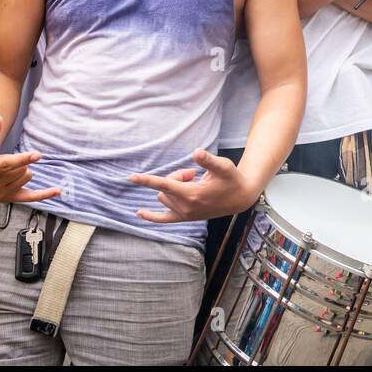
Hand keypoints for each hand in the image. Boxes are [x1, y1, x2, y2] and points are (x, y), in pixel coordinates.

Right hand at [0, 114, 61, 202]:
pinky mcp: (8, 199)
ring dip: (22, 168)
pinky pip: (29, 198)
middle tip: (4, 158)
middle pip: (20, 170)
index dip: (23, 159)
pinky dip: (43, 195)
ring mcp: (0, 195)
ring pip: (26, 177)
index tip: (37, 154)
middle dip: (19, 160)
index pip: (7, 165)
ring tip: (6, 167)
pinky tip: (57, 191)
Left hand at [131, 149, 260, 222]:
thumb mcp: (223, 166)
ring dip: (173, 188)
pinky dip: (151, 216)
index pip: (165, 184)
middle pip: (165, 187)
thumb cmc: (231, 179)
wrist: (240, 198)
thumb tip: (196, 152)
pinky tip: (139, 213)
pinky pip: (163, 219)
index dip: (147, 180)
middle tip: (193, 173)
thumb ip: (208, 160)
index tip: (131, 177)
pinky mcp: (186, 218)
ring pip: (164, 197)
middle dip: (176, 177)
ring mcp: (185, 215)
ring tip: (193, 184)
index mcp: (193, 194)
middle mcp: (186, 207)